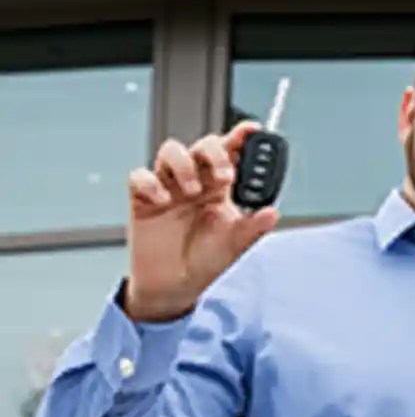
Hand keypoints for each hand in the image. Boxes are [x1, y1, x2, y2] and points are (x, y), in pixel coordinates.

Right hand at [123, 121, 279, 321]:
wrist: (175, 286)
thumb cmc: (205, 259)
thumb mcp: (235, 244)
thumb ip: (253, 227)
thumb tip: (272, 212)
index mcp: (220, 186)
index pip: (230, 152)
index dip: (240, 137)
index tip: (253, 130)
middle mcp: (195, 180)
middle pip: (203, 145)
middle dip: (215, 153)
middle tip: (224, 176)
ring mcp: (168, 186)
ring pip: (171, 150)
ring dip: (184, 164)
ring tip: (193, 190)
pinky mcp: (142, 199)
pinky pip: (139, 177)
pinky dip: (150, 182)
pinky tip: (163, 200)